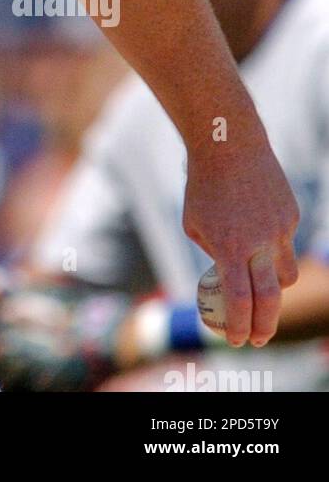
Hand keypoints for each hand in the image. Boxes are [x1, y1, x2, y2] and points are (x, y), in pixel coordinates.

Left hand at [182, 132, 298, 348]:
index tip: (236, 340)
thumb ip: (213, 253)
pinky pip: (284, 242)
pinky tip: (255, 223)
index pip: (239, 300)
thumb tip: (227, 276)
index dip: (238, 325)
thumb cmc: (202, 186)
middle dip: (265, 325)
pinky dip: (271, 245)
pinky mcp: (290, 216)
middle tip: (258, 338)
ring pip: (285, 275)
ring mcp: (280, 230)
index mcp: (230, 247)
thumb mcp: (194, 224)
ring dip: (271, 287)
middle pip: (270, 299)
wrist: (228, 144)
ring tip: (256, 283)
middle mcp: (260, 243)